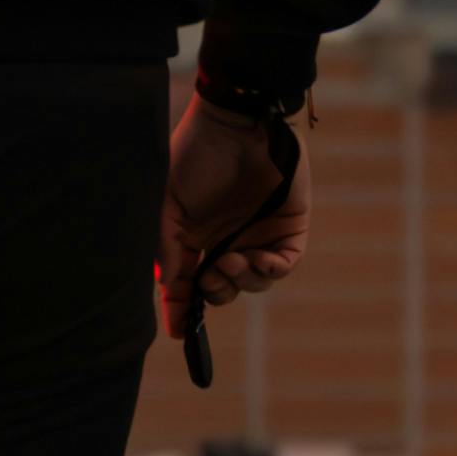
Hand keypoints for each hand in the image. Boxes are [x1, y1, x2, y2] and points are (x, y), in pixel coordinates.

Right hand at [164, 89, 305, 327]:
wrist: (236, 122)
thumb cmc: (195, 156)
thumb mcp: (167, 206)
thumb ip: (169, 252)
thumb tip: (170, 295)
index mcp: (195, 237)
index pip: (189, 284)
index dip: (184, 310)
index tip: (181, 333)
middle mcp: (226, 239)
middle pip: (224, 288)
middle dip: (217, 292)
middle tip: (212, 276)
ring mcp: (259, 234)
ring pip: (256, 281)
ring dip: (244, 280)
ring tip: (235, 260)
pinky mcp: (289, 227)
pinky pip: (285, 264)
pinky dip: (272, 270)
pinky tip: (258, 259)